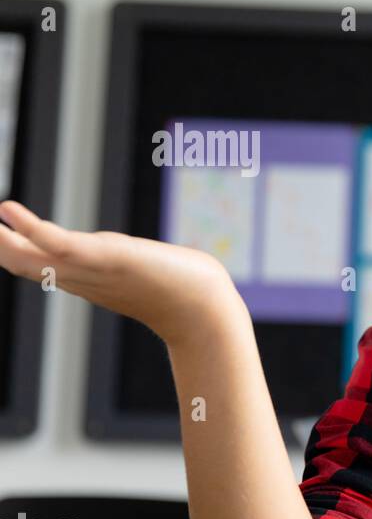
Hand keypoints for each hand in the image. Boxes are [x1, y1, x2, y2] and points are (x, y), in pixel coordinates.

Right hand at [0, 199, 242, 347]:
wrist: (204, 310)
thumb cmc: (179, 291)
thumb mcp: (137, 272)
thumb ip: (121, 265)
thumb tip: (125, 254)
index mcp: (81, 278)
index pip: (27, 263)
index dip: (3, 248)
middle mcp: (77, 277)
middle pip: (18, 261)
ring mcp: (89, 269)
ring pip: (28, 255)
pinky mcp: (106, 258)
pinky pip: (60, 244)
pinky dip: (31, 227)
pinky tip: (7, 208)